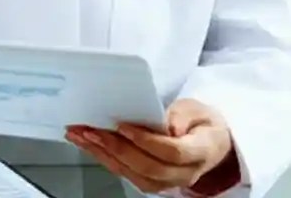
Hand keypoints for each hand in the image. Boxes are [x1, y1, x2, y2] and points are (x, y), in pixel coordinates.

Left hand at [66, 99, 239, 195]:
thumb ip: (184, 114)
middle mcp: (185, 172)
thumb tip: (167, 126)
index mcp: (201, 151)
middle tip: (91, 131)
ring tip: (81, 136)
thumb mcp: (198, 109)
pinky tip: (88, 145)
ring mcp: (168, 182)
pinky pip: (127, 174)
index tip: (123, 126)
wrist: (209, 143)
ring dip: (103, 156)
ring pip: (134, 175)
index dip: (146, 140)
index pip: (172, 152)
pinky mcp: (152, 182)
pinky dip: (104, 159)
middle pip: (149, 168)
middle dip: (116, 149)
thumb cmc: (201, 123)